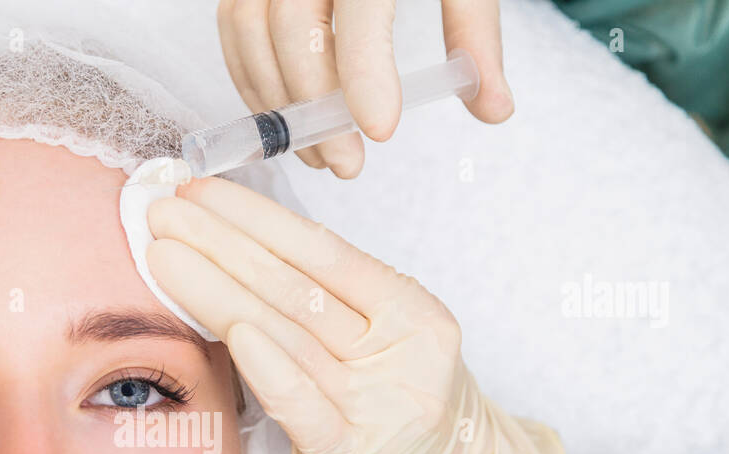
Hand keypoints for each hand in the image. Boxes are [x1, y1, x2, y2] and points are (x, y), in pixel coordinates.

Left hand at [145, 175, 570, 453]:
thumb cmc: (401, 401)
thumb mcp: (383, 337)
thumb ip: (324, 302)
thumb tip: (231, 245)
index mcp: (406, 308)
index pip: (321, 251)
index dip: (256, 218)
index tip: (199, 189)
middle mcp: (396, 349)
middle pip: (295, 287)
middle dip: (222, 242)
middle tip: (163, 210)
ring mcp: (375, 403)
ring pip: (286, 335)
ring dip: (217, 290)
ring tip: (164, 254)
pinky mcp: (348, 453)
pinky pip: (302, 405)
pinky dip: (267, 367)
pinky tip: (232, 331)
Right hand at [216, 0, 513, 177]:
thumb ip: (475, 32)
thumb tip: (495, 108)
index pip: (361, 9)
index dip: (365, 73)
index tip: (381, 130)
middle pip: (292, 28)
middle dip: (314, 108)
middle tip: (346, 162)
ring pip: (251, 29)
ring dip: (276, 103)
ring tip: (316, 152)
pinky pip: (233, 24)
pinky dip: (252, 78)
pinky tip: (287, 116)